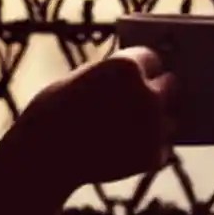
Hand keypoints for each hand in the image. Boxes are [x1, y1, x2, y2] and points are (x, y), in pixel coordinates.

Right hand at [11, 46, 177, 191]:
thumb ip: (114, 77)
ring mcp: (154, 127)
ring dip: (156, 121)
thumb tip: (138, 80)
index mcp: (127, 66)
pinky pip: (161, 147)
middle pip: (170, 85)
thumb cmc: (54, 112)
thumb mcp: (83, 78)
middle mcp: (148, 94)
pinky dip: (147, 148)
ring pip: (170, 119)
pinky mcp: (153, 157)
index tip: (140, 71)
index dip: (142, 66)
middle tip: (145, 96)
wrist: (43, 156)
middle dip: (156, 89)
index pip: (152, 58)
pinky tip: (124, 149)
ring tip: (130, 127)